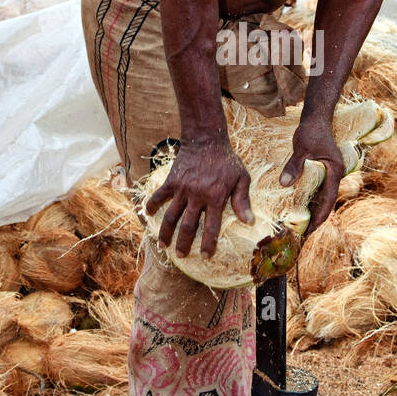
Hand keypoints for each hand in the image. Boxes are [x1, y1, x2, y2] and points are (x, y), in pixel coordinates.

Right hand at [145, 138, 252, 258]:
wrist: (206, 139)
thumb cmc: (226, 160)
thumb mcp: (241, 178)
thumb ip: (243, 200)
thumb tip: (249, 221)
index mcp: (215, 197)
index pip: (211, 226)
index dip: (208, 243)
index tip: (205, 256)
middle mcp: (197, 196)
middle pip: (188, 225)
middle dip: (184, 243)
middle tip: (182, 256)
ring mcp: (182, 189)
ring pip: (171, 215)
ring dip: (166, 232)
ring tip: (163, 245)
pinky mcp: (171, 180)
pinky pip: (159, 195)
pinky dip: (152, 204)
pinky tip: (147, 214)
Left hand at [280, 115, 343, 232]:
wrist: (317, 117)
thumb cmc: (312, 131)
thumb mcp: (302, 148)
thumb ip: (294, 165)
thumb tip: (284, 183)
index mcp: (335, 172)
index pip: (329, 201)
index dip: (320, 217)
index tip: (309, 230)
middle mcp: (335, 175)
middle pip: (326, 203)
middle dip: (315, 219)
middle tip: (301, 234)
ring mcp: (329, 174)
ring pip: (322, 198)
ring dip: (313, 211)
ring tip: (299, 225)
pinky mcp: (323, 171)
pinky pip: (317, 190)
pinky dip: (310, 201)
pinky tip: (298, 208)